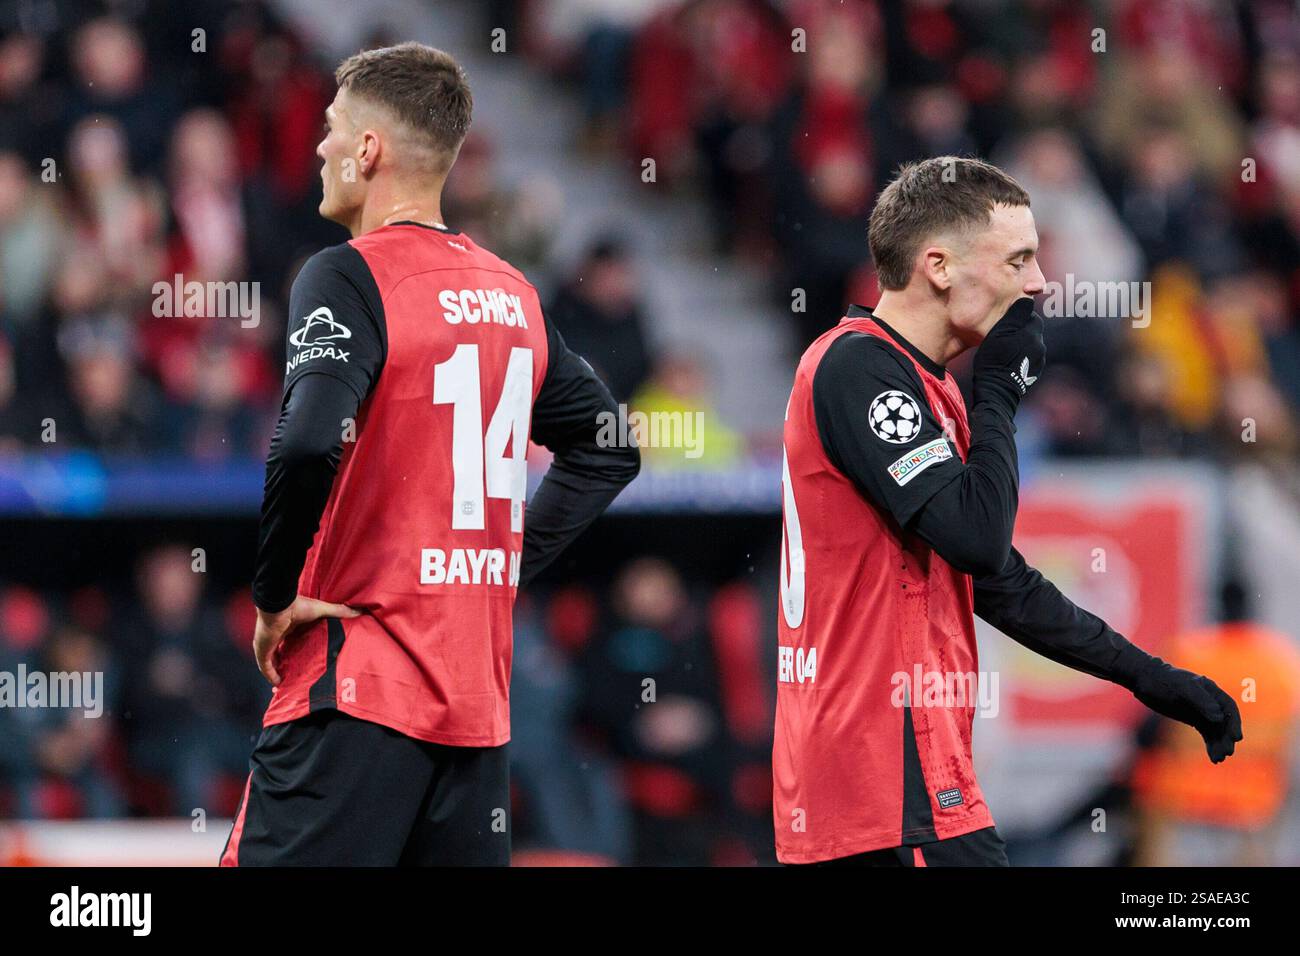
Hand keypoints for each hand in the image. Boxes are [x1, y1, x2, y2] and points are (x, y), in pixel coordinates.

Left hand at [253, 594, 359, 685]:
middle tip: (299, 677)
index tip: (307, 662)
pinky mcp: (262, 651)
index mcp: (288, 628)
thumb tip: (358, 611)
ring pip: (272, 664)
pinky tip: (279, 684)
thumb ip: (338, 612)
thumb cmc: (298, 605)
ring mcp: (267, 645)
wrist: (279, 604)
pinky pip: (265, 668)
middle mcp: (276, 638)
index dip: (298, 654)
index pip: (292, 643)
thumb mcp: (322, 610)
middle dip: (289, 666)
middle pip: (282, 656)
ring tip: (289, 685)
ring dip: (279, 673)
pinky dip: (271, 676)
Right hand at [972, 297, 1044, 414]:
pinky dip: (1022, 357)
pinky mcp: (1036, 371)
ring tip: (1005, 352)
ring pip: (1031, 343)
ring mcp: (1040, 359)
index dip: (1015, 317)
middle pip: (1031, 329)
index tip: (1003, 323)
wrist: (997, 390)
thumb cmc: (993, 360)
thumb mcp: (998, 333)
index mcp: (1032, 331)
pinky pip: (1030, 357)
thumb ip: (1014, 316)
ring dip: (1021, 344)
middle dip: (1020, 330)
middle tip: (1002, 338)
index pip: (1028, 314)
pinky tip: (1010, 362)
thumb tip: (1027, 298)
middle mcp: (1040, 344)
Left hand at [1131, 661, 1243, 762]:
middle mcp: (1210, 701)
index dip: (1234, 723)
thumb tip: (1219, 718)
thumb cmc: (1164, 681)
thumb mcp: (1182, 688)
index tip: (1236, 738)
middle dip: (1226, 737)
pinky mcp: (1193, 719)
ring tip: (1219, 759)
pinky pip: (1207, 734)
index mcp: (1211, 690)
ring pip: (1216, 731)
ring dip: (1219, 744)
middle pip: (1224, 722)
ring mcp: (1202, 711)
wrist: (1146, 680)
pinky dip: (1211, 745)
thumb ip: (1201, 701)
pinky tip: (1214, 758)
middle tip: (1227, 753)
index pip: (1229, 708)